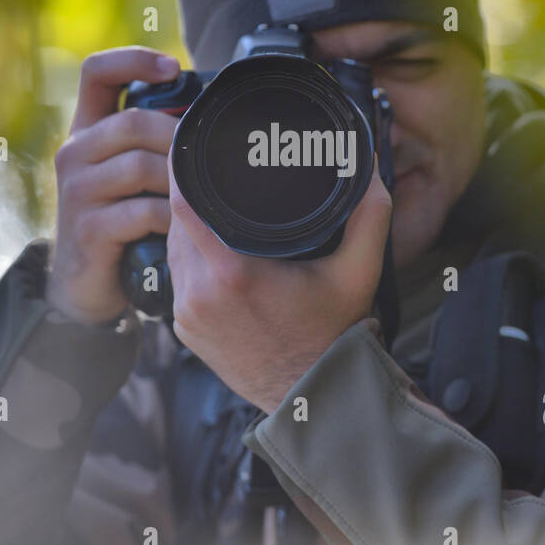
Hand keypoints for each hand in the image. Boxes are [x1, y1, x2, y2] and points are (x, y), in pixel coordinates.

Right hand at [46, 47, 181, 324]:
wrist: (86, 286)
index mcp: (87, 129)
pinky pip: (141, 211)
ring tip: (197, 198)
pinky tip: (181, 229)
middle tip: (206, 159)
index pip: (97, 72)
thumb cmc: (123, 222)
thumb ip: (156, 143)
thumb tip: (210, 114)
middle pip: (134, 121)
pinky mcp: (87, 227)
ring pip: (141, 165)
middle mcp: (74, 151)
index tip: (174, 68)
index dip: (134, 60)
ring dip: (178, 183)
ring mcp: (76, 189)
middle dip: (178, 138)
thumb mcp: (133, 175)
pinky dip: (170, 219)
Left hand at [165, 152, 392, 413]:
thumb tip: (371, 164)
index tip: (192, 147)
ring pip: (174, 251)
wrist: (313, 398)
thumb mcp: (359, 272)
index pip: (182, 203)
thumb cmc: (334, 334)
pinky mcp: (183, 330)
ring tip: (215, 208)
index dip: (182, 169)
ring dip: (188, 229)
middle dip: (191, 196)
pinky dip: (191, 262)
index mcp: (232, 273)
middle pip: (176, 223)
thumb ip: (369, 215)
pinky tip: (213, 252)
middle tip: (212, 173)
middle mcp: (199, 294)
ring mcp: (186, 315)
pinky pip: (179, 280)